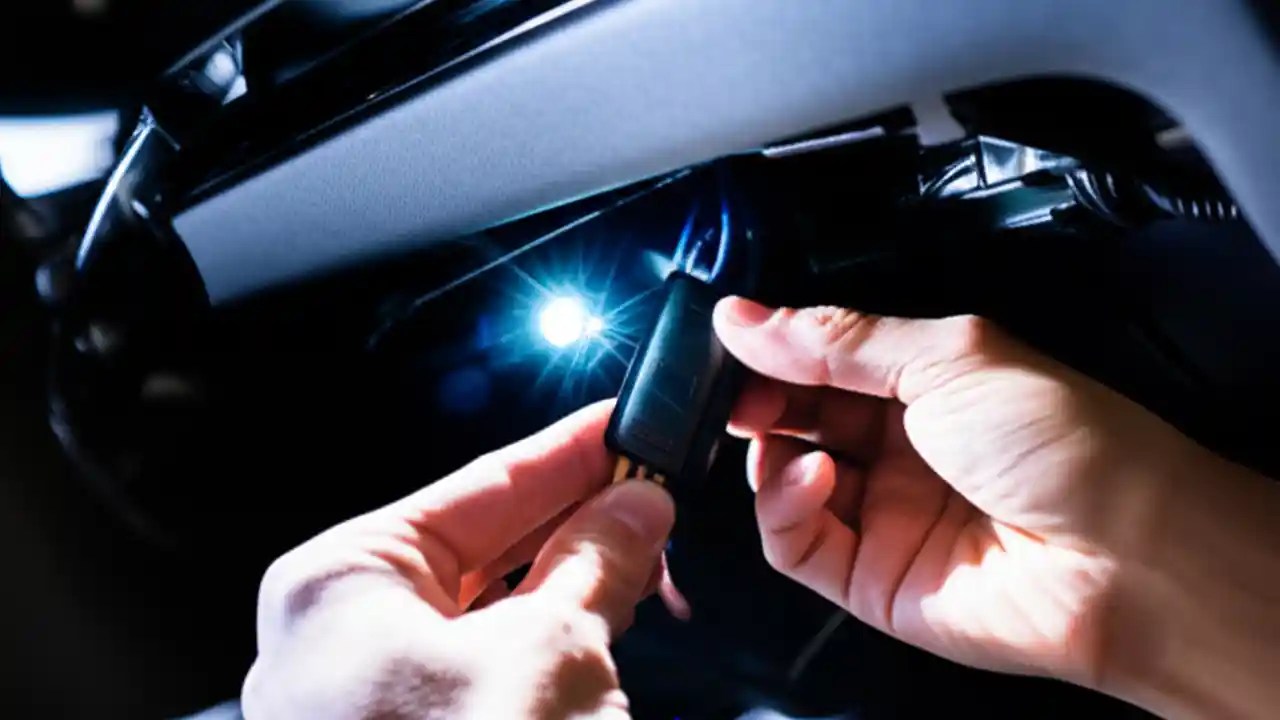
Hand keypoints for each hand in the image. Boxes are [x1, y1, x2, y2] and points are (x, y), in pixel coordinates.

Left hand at [242, 402, 673, 719]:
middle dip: (574, 516)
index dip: (564, 452)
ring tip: (645, 543)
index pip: (477, 488)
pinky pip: (488, 674)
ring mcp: (373, 706)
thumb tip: (636, 507)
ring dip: (571, 583)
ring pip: (489, 615)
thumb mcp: (553, 650)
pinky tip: (607, 620)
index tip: (623, 425)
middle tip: (652, 482)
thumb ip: (594, 565)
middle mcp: (342, 641)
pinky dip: (553, 647)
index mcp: (342, 584)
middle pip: (482, 548)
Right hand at [714, 299, 1279, 718]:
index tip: (733, 339)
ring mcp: (882, 516)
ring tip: (773, 433)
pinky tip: (806, 478)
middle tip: (736, 390)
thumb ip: (839, 340)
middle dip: (759, 400)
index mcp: (925, 386)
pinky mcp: (869, 579)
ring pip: (784, 481)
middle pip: (798, 419)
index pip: (825, 362)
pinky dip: (782, 507)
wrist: (1128, 558)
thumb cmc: (1064, 442)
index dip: (776, 350)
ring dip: (766, 453)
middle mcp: (900, 450)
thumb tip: (744, 317)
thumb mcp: (947, 358)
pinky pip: (797, 544)